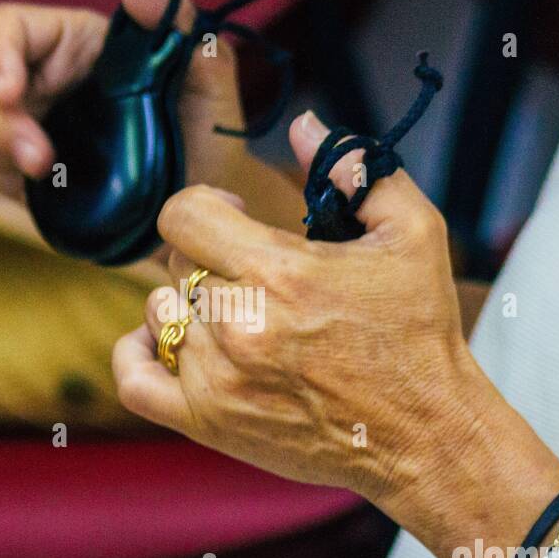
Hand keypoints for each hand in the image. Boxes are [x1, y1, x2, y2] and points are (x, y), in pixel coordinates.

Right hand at [0, 0, 253, 204]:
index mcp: (67, 44)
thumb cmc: (201, 135)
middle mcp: (27, 78)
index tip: (14, 89)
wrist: (194, 207)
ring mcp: (2, 125)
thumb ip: (169, 23)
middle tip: (40, 160)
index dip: (0, 54)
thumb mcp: (200, 78)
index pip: (8, 29)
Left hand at [113, 111, 470, 506]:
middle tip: (255, 277)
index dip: (206, 207)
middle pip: (175, 263)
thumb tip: (304, 124)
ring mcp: (217, 378)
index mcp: (278, 271)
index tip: (236, 219)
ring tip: (233, 315)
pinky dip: (138, 354)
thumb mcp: (412, 233)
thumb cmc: (418, 333)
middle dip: (210, 259)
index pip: (183, 215)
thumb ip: (356, 169)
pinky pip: (135, 380)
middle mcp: (238, 324)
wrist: (423, 434)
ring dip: (188, 306)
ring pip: (160, 313)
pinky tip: (163, 342)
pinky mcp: (208, 422)